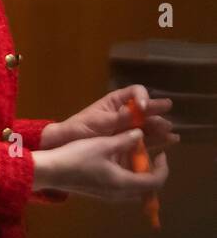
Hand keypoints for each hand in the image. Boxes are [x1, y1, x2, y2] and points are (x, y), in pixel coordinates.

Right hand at [31, 129, 168, 200]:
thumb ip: (125, 140)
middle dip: (151, 173)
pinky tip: (115, 164)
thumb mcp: (103, 144)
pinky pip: (121, 189)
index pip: (155, 181)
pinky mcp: (98, 194)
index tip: (161, 153)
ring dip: (138, 175)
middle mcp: (119, 193)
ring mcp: (108, 196)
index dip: (163, 168)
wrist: (49, 171)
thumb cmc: (77, 157)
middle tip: (148, 157)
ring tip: (133, 158)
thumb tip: (140, 134)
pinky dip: (126, 177)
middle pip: (146, 188)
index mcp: (124, 183)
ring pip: (133, 189)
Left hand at [48, 84, 177, 153]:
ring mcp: (127, 126)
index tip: (144, 108)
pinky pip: (144, 138)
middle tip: (166, 124)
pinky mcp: (127, 140)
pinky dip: (156, 140)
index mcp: (116, 102)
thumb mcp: (99, 122)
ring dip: (160, 129)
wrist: (66, 145)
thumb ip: (119, 117)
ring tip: (172, 136)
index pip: (136, 92)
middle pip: (146, 110)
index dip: (143, 98)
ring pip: (148, 125)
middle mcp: (125, 112)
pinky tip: (168, 142)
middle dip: (157, 116)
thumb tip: (139, 110)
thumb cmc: (79, 128)